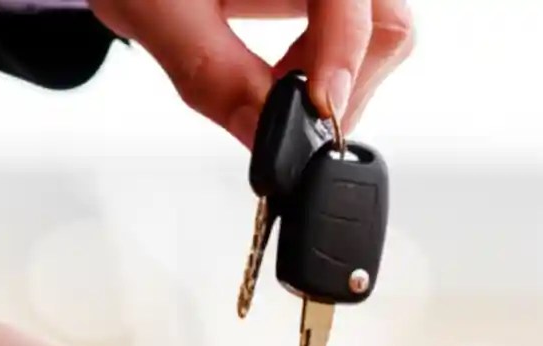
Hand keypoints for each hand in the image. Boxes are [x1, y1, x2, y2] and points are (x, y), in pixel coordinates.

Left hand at [88, 0, 414, 145]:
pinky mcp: (321, 1)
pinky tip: (278, 77)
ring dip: (335, 82)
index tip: (316, 118)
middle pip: (385, 25)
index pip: (354, 6)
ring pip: (377, 36)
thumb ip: (212, 73)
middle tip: (287, 119)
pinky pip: (353, 35)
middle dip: (343, 86)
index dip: (342, 64)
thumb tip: (263, 135)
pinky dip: (323, 69)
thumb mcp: (157, 11)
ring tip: (273, 94)